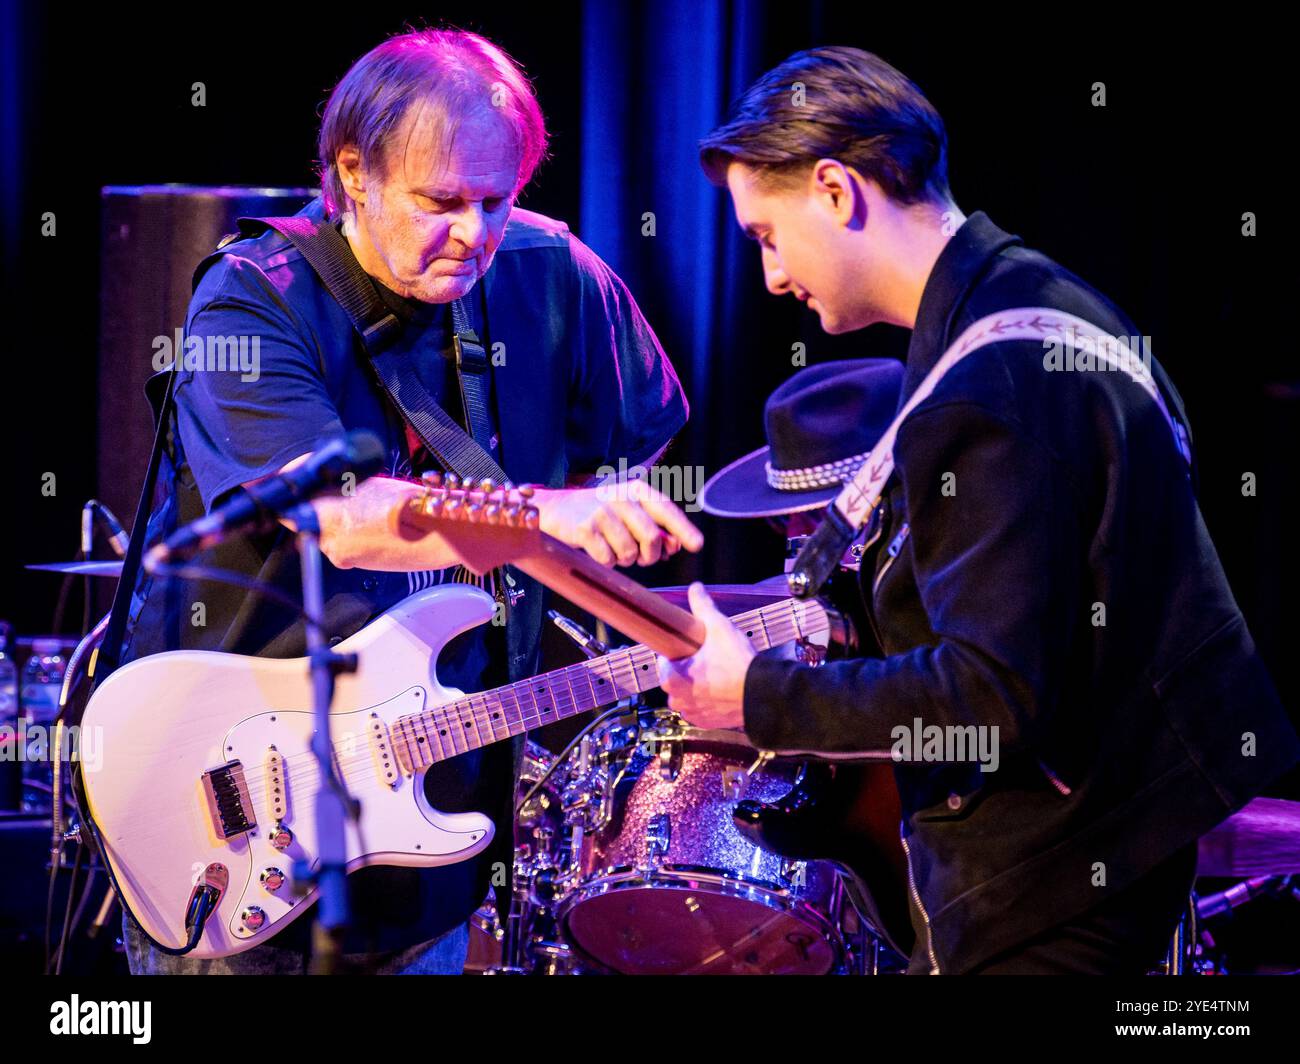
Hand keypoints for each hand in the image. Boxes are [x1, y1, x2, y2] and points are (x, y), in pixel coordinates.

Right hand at [530, 479, 702, 566]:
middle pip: (651, 537)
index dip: (683, 529)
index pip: (666, 510)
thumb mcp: (628, 514)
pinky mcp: (584, 529)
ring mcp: (601, 512)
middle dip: (650, 555)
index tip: (696, 545)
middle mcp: (620, 497)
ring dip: (625, 560)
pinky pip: (608, 559)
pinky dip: (606, 562)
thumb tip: (674, 545)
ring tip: (613, 549)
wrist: (555, 509)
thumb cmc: (599, 514)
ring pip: (629, 552)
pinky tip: (597, 550)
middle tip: (643, 558)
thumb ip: (654, 527)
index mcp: (635, 490)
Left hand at [657, 583, 754, 729]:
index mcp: (672, 679)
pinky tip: (721, 687)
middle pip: (675, 677)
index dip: (678, 650)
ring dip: (696, 684)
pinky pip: (700, 708)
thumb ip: (703, 606)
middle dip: (688, 668)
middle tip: (707, 657)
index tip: (691, 646)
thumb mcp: (720, 628)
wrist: (764, 694)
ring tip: (716, 672)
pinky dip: (707, 699)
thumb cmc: (739, 664)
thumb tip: (695, 588)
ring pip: (687, 694)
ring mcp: (693, 714)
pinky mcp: (707, 723)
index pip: (664, 661)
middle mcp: (678, 700)